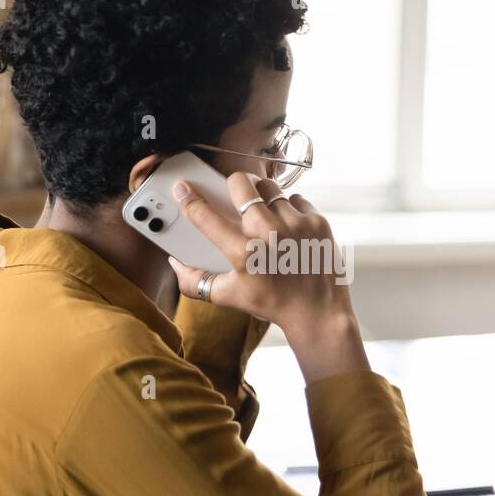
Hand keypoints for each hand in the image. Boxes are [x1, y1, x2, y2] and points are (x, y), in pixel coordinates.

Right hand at [166, 172, 368, 381]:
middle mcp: (269, 234)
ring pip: (269, 187)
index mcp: (244, 254)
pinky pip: (295, 199)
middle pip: (240, 183)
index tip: (183, 187)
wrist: (318, 313)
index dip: (190, 199)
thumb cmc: (273, 304)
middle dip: (233, 186)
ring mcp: (296, 225)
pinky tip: (289, 228)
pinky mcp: (317, 221)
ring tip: (265, 216)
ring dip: (263, 198)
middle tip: (235, 196)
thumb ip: (196, 282)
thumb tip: (176, 264)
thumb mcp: (230, 296)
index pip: (206, 217)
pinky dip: (289, 209)